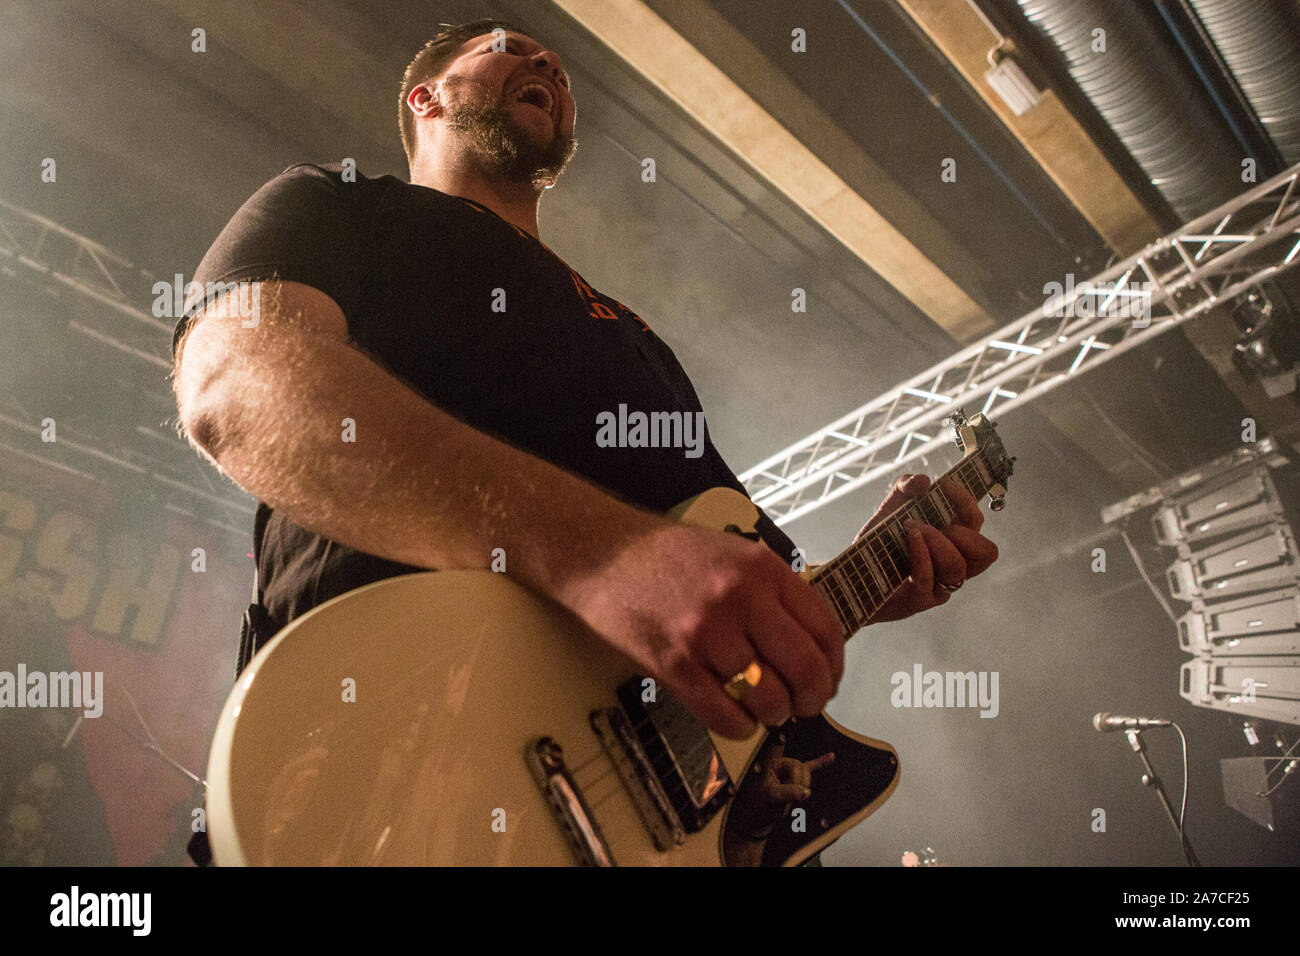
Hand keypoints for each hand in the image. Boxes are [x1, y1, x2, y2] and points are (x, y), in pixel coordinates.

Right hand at [557, 520, 844, 739]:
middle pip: (806, 669)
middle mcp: (741, 600)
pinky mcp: (675, 665)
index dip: (835, 666)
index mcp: (763, 570)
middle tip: (806, 706)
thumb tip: (811, 642)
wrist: (603, 555)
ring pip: (769, 698)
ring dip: (775, 715)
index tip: (829, 679)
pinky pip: (725, 717)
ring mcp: (707, 634)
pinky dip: (740, 727)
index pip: (825, 629)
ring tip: (766, 710)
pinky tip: (737, 718)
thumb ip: (774, 591)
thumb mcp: (734, 553)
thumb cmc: (668, 556)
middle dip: (814, 699)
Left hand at [729, 738, 834, 842]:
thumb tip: (805, 792)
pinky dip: (820, 763)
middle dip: (800, 786)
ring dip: (804, 788)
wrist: (758, 818)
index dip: (797, 780)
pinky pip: (811, 769)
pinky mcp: (796, 780)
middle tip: (790, 800)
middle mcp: (781, 764)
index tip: (794, 791)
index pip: (794, 765)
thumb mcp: (771, 798)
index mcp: (773, 764)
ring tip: (791, 800)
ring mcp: (789, 771)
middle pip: (803, 770)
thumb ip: (788, 793)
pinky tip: (831, 757)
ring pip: (807, 775)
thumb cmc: (759, 805)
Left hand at [859, 474, 997, 623]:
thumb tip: (923, 481)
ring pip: (958, 568)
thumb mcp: (891, 508)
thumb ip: (906, 487)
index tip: (945, 486)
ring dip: (937, 542)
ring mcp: (940, 585)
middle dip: (965, 532)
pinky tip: (907, 538)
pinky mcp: (920, 600)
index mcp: (954, 541)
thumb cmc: (880, 543)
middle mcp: (953, 564)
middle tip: (940, 523)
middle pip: (987, 553)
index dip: (967, 503)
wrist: (853, 573)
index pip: (977, 524)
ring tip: (912, 528)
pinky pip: (929, 579)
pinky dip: (919, 553)